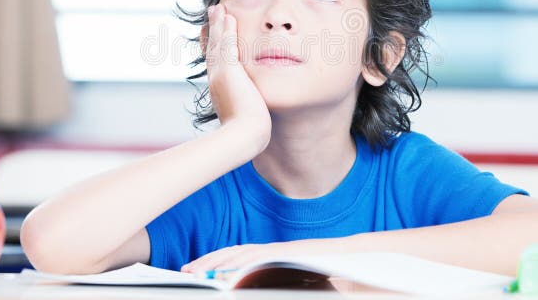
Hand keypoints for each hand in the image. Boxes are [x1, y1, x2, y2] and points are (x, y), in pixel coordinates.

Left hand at [179, 239, 319, 273]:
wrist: (351, 256)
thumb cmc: (327, 270)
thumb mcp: (294, 278)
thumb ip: (272, 279)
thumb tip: (246, 286)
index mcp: (270, 254)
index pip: (236, 255)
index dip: (213, 261)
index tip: (194, 269)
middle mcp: (270, 250)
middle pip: (232, 253)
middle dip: (207, 262)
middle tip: (186, 272)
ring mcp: (278, 252)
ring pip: (241, 256)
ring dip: (217, 264)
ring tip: (197, 274)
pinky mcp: (286, 255)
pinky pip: (258, 261)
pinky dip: (240, 267)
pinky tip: (225, 277)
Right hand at [203, 3, 271, 154]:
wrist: (244, 135)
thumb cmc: (250, 131)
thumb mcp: (248, 116)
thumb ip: (250, 109)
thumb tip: (257, 113)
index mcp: (219, 89)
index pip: (216, 62)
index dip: (216, 46)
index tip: (216, 33)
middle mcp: (216, 79)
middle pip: (213, 48)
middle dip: (214, 30)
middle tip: (213, 13)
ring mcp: (220, 74)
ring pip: (218, 44)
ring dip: (219, 25)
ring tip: (219, 9)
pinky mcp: (228, 71)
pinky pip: (227, 44)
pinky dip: (226, 30)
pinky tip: (228, 16)